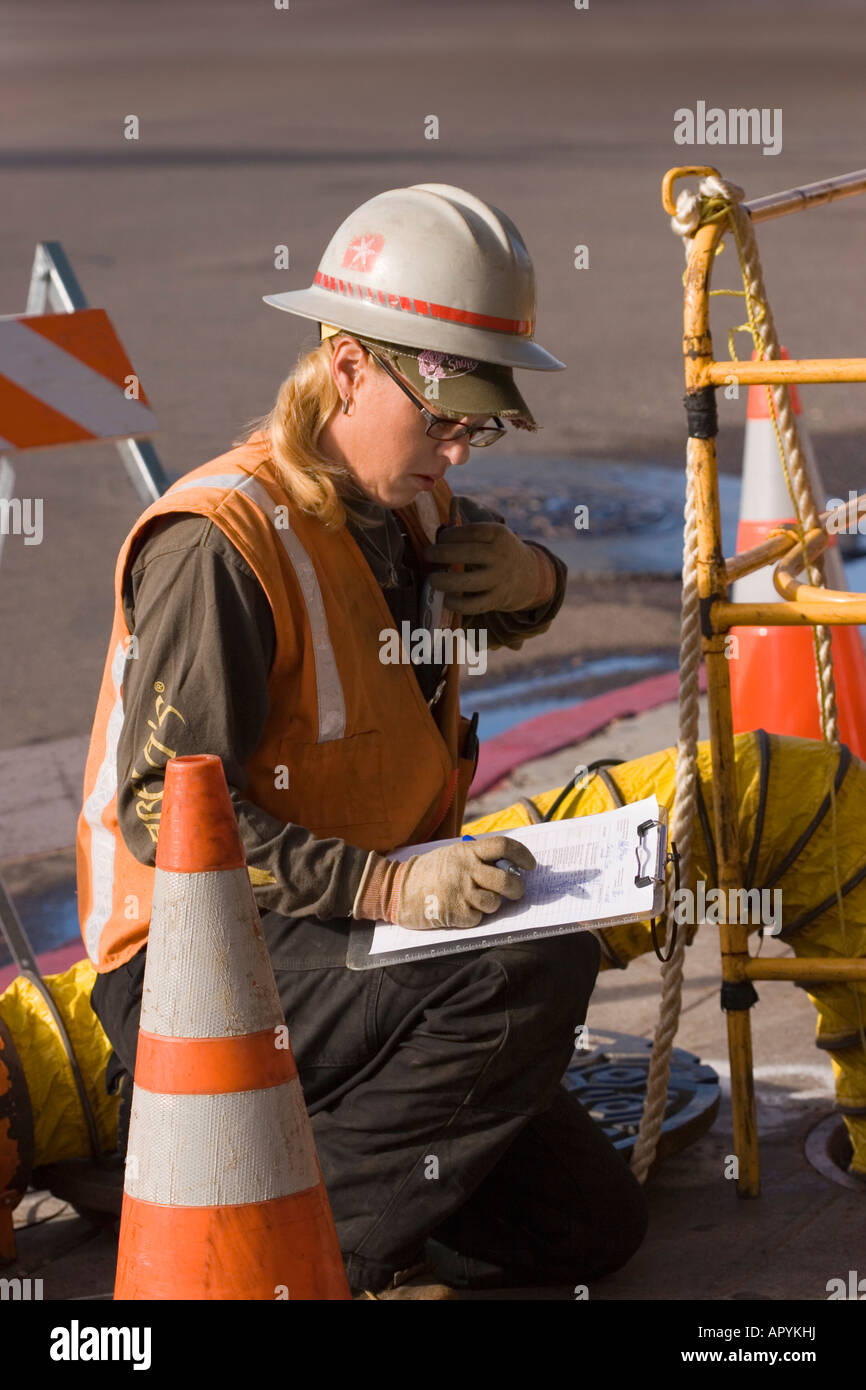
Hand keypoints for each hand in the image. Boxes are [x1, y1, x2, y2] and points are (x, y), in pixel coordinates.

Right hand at [385, 836, 536, 930]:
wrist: (397, 889)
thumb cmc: (429, 872)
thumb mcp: (452, 855)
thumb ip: (476, 859)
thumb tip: (508, 867)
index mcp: (467, 851)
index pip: (504, 846)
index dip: (523, 855)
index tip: (531, 866)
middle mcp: (466, 869)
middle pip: (507, 880)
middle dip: (517, 889)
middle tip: (516, 891)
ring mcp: (461, 891)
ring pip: (495, 903)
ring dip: (492, 905)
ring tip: (478, 901)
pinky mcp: (455, 912)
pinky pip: (478, 918)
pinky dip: (474, 917)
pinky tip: (460, 910)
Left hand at [422, 523, 552, 614]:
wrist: (529, 575)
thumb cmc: (498, 551)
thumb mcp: (492, 535)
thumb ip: (469, 532)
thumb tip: (438, 533)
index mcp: (498, 534)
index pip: (471, 532)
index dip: (450, 534)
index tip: (440, 538)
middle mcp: (501, 555)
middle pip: (468, 554)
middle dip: (442, 554)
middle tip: (428, 554)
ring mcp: (500, 579)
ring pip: (468, 581)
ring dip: (445, 581)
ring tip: (431, 580)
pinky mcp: (497, 599)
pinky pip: (474, 605)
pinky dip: (457, 604)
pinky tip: (445, 599)